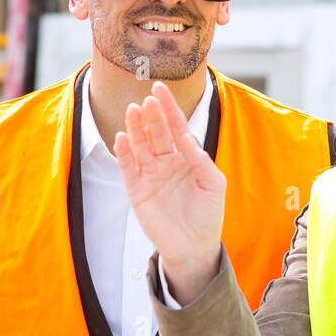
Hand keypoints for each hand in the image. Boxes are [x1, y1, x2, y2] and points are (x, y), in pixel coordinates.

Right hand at [114, 81, 225, 301]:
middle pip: (157, 133)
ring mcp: (150, 174)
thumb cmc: (208, 214)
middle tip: (148, 99)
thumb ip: (201, 161)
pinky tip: (122, 138)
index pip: (177, 127)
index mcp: (187, 157)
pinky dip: (124, 153)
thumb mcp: (213, 184)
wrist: (194, 246)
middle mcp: (167, 161)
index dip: (170, 109)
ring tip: (133, 111)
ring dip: (136, 129)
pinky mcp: (137, 190)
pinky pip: (128, 168)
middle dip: (153, 115)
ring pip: (141, 146)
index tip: (161, 88)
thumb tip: (187, 138)